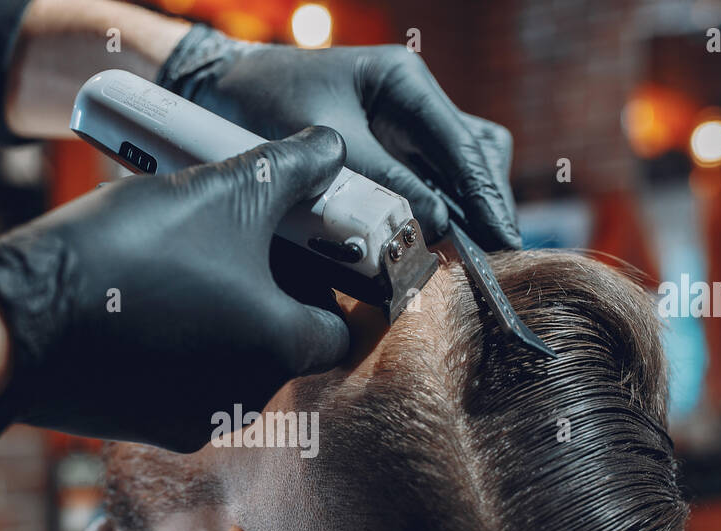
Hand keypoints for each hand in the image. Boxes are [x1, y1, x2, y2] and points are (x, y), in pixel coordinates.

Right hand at [0, 126, 350, 451]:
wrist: (16, 323)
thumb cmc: (126, 256)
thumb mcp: (217, 191)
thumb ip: (289, 172)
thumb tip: (331, 147)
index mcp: (281, 346)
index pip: (342, 328)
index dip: (333, 286)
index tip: (310, 254)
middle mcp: (248, 396)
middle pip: (287, 343)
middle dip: (273, 295)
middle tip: (241, 241)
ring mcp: (197, 418)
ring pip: (234, 361)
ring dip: (225, 318)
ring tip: (186, 263)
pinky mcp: (149, 427)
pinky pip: (185, 381)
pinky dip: (180, 346)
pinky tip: (146, 302)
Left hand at [157, 25, 519, 250]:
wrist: (217, 94)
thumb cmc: (263, 105)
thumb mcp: (328, 146)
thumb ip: (385, 182)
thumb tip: (439, 224)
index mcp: (405, 82)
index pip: (465, 145)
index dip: (486, 198)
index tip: (503, 242)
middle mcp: (413, 103)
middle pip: (476, 155)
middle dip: (484, 204)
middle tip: (490, 256)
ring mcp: (401, 128)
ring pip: (458, 171)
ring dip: (463, 211)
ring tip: (468, 255)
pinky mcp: (385, 154)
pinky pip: (427, 183)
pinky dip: (433, 213)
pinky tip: (432, 244)